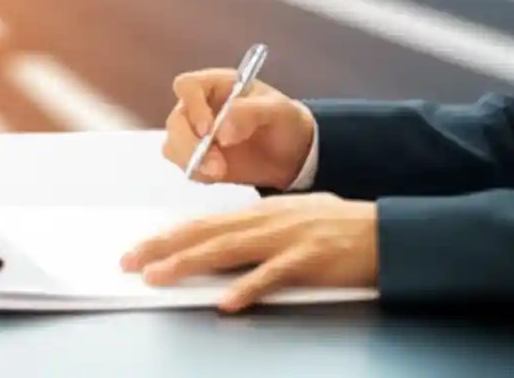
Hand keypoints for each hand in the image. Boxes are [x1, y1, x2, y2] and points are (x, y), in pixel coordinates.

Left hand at [120, 193, 377, 311]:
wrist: (384, 232)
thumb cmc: (336, 228)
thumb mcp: (289, 220)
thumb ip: (254, 231)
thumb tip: (219, 243)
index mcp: (259, 212)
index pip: (203, 222)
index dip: (168, 235)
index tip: (138, 247)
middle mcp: (266, 220)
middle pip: (205, 233)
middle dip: (163, 247)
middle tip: (130, 261)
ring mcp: (286, 238)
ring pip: (228, 250)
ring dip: (189, 263)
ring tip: (159, 276)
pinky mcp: (309, 259)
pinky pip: (273, 275)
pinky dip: (248, 288)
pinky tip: (227, 301)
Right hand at [164, 68, 315, 188]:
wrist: (292, 154)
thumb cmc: (283, 121)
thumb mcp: (277, 110)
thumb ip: (250, 113)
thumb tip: (222, 132)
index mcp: (215, 86)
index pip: (187, 86)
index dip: (192, 105)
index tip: (209, 129)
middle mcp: (198, 107)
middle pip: (175, 120)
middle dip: (190, 144)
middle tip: (215, 164)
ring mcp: (194, 134)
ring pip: (174, 145)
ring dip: (193, 161)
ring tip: (220, 172)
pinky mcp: (197, 158)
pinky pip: (185, 165)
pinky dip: (198, 173)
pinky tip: (220, 174)